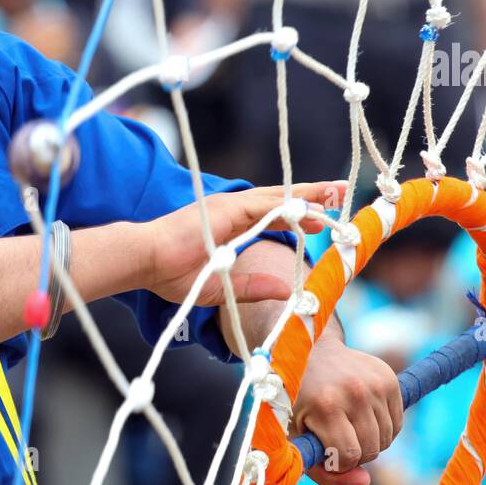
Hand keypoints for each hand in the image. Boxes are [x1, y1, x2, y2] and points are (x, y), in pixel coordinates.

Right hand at [141, 182, 344, 306]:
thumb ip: (254, 287)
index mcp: (233, 224)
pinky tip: (312, 210)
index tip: (324, 217)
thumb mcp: (224, 287)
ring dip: (309, 196)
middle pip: (282, 200)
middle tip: (342, 192)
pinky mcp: (227, 209)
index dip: (300, 215)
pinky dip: (290, 207)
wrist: (143, 262)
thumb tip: (286, 292)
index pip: (275, 215)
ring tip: (336, 193)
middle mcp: (235, 210)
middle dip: (313, 196)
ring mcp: (231, 206)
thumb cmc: (172, 274)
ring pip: (279, 198)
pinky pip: (266, 206)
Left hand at [293, 333, 403, 484]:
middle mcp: (355, 392)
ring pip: (387, 438)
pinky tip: (365, 419)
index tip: (329, 455)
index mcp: (327, 406)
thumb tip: (366, 482)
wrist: (312, 352)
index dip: (341, 464)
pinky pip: (397, 422)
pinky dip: (384, 429)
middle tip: (340, 442)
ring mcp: (375, 383)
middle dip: (357, 456)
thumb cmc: (298, 401)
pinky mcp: (389, 378)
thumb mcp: (298, 438)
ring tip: (351, 429)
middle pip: (372, 449)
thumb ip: (324, 471)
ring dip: (371, 443)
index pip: (350, 455)